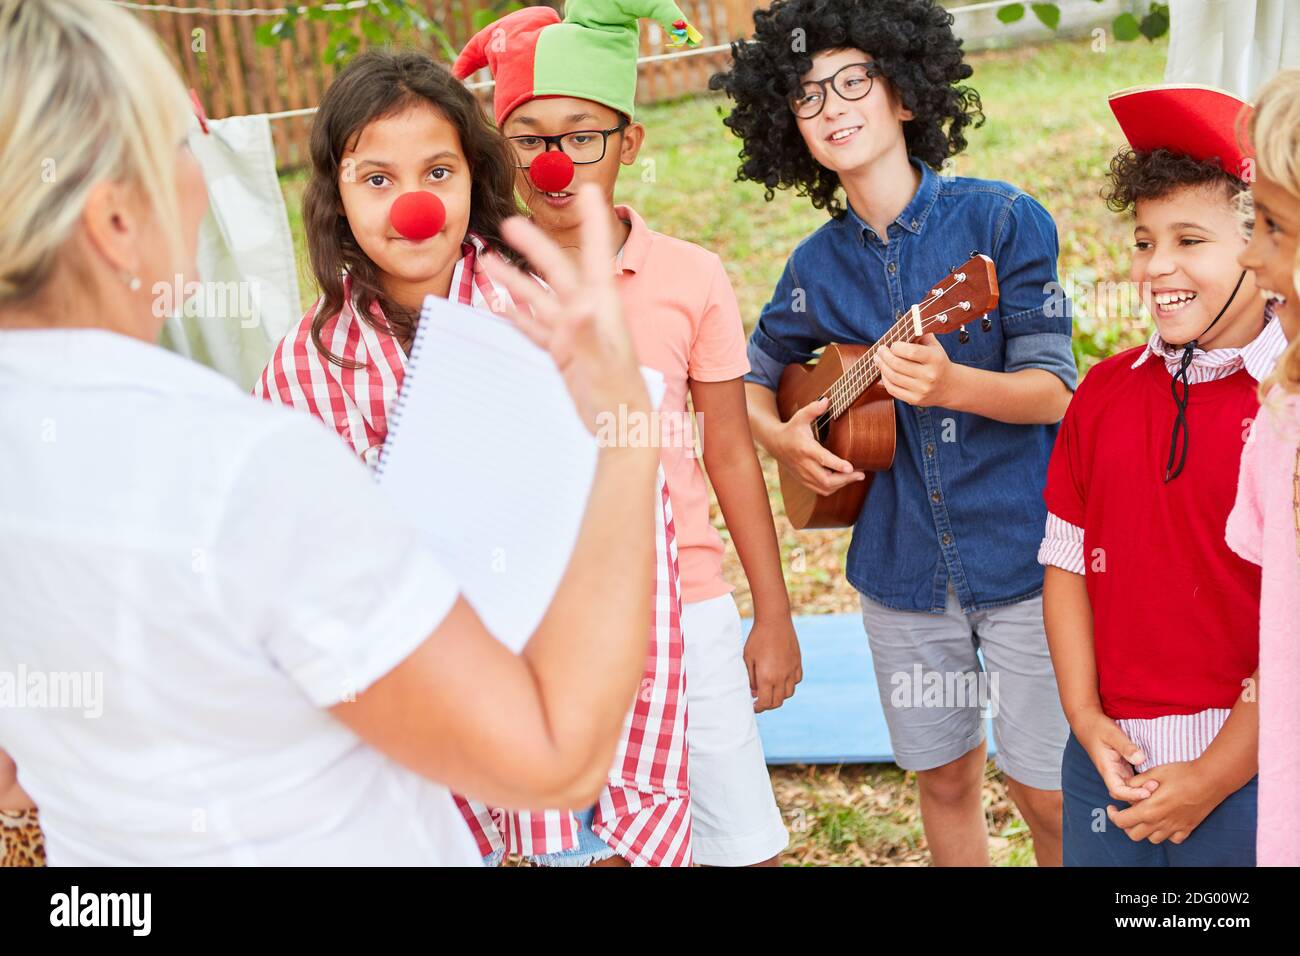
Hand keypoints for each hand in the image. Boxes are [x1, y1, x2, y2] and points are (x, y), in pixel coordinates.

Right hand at [480, 183, 647, 434]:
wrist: (620, 426)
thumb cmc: (619, 394)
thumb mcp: (603, 361)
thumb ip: (589, 333)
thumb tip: (580, 306)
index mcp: (603, 304)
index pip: (597, 252)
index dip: (593, 220)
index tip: (589, 190)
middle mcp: (586, 311)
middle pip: (556, 270)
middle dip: (534, 247)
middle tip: (509, 224)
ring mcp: (572, 331)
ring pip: (537, 299)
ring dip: (513, 280)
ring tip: (487, 261)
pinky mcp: (562, 351)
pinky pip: (534, 328)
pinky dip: (517, 316)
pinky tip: (499, 305)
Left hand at [744, 615, 801, 712]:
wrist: (774, 621)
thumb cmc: (757, 639)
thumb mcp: (747, 659)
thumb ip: (750, 678)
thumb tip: (754, 692)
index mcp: (767, 677)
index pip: (766, 703)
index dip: (759, 708)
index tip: (754, 706)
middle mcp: (782, 677)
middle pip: (778, 702)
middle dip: (768, 705)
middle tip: (760, 700)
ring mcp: (792, 670)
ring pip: (788, 693)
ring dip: (779, 696)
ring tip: (770, 690)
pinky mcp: (798, 663)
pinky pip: (796, 681)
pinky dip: (789, 684)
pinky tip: (780, 678)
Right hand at [772, 396, 864, 495]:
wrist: (775, 444)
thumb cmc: (791, 429)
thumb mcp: (800, 416)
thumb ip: (813, 409)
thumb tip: (826, 400)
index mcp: (805, 448)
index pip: (822, 459)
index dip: (837, 465)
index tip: (850, 467)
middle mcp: (804, 464)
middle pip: (826, 479)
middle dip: (845, 479)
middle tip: (860, 473)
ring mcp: (803, 474)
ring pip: (824, 487)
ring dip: (841, 484)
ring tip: (854, 476)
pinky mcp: (803, 480)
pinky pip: (820, 490)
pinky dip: (833, 488)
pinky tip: (842, 480)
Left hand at [874, 333, 960, 406]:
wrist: (950, 386)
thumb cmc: (938, 362)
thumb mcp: (935, 346)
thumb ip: (920, 334)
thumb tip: (902, 326)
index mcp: (935, 359)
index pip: (910, 352)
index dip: (896, 347)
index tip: (892, 344)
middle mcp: (929, 375)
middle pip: (898, 365)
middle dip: (884, 356)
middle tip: (880, 350)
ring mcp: (922, 389)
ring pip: (893, 377)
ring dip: (881, 366)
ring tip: (878, 359)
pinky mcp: (915, 400)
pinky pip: (893, 389)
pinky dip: (884, 379)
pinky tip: (883, 372)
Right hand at [1075, 710, 1158, 803]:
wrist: (1087, 722)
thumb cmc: (1098, 727)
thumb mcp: (1112, 734)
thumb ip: (1126, 747)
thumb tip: (1141, 759)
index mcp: (1107, 768)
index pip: (1118, 791)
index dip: (1133, 794)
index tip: (1148, 791)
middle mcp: (1112, 773)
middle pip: (1125, 794)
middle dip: (1140, 795)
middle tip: (1157, 784)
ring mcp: (1117, 771)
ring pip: (1129, 788)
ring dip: (1142, 789)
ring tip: (1157, 782)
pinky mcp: (1122, 766)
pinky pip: (1132, 780)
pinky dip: (1142, 782)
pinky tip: (1153, 777)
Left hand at [1107, 760, 1218, 844]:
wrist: (1210, 780)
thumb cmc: (1182, 774)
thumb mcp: (1154, 773)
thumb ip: (1135, 782)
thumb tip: (1122, 787)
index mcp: (1150, 810)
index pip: (1122, 821)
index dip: (1113, 815)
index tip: (1112, 807)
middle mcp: (1161, 823)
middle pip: (1134, 835)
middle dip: (1126, 825)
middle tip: (1127, 812)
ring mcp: (1175, 828)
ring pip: (1152, 839)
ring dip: (1145, 830)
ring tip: (1145, 815)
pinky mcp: (1188, 829)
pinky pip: (1172, 839)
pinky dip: (1165, 833)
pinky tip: (1164, 820)